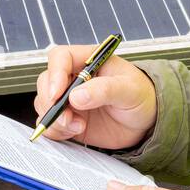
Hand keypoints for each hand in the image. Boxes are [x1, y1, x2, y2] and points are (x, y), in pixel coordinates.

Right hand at [33, 44, 156, 149]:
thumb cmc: (141, 96)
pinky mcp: (68, 119)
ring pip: (44, 104)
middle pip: (46, 82)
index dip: (55, 73)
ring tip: (79, 126)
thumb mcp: (129, 90)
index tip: (57, 94)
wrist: (146, 121)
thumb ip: (105, 90)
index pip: (61, 57)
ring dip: (55, 119)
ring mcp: (69, 99)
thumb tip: (76, 96)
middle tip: (68, 117)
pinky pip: (50, 124)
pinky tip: (75, 132)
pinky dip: (56, 131)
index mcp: (89, 60)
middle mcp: (74, 78)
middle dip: (50, 102)